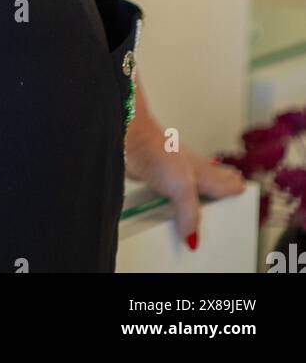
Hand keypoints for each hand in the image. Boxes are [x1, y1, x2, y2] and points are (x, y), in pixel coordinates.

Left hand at [125, 115, 247, 248]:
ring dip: (203, 179)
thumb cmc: (159, 152)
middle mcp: (188, 168)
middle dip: (223, 177)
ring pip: (192, 176)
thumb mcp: (182, 188)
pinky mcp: (155, 170)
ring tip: (211, 179)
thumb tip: (192, 237)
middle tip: (234, 177)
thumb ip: (189, 214)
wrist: (132, 138)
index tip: (242, 186)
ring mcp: (171, 167)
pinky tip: (172, 185)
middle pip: (210, 174)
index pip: (221, 183)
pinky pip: (171, 182)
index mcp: (201, 173)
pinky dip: (177, 186)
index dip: (232, 186)